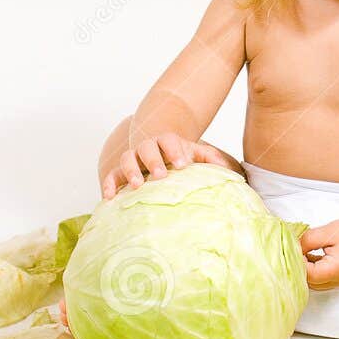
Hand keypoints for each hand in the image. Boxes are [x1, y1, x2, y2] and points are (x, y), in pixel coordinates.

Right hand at [102, 133, 234, 199]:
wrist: (160, 153)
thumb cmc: (181, 157)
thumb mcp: (197, 154)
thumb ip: (212, 158)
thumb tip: (229, 169)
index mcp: (167, 141)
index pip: (169, 140)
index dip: (175, 150)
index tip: (183, 164)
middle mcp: (147, 147)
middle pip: (146, 148)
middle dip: (153, 160)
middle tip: (161, 175)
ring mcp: (132, 159)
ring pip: (126, 158)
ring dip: (130, 170)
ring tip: (136, 185)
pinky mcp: (120, 172)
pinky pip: (111, 175)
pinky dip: (108, 184)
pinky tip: (109, 197)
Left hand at [300, 214, 338, 289]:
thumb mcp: (326, 232)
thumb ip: (307, 241)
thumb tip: (294, 247)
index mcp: (334, 271)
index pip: (306, 275)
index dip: (296, 262)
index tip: (291, 249)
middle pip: (310, 283)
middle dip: (300, 269)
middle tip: (293, 252)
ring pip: (317, 283)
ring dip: (307, 271)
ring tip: (302, 253)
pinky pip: (324, 279)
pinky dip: (315, 270)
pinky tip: (312, 256)